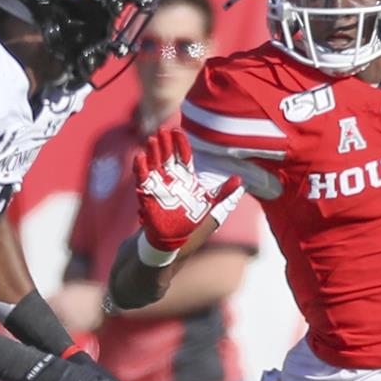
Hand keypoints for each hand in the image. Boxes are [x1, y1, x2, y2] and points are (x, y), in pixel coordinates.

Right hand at [134, 128, 242, 258]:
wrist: (168, 251)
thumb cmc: (190, 233)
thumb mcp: (211, 214)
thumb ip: (224, 198)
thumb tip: (240, 182)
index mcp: (185, 184)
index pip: (183, 159)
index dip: (180, 145)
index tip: (177, 131)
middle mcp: (170, 184)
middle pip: (166, 159)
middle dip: (163, 145)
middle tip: (160, 130)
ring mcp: (157, 191)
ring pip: (153, 166)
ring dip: (152, 153)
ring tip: (151, 139)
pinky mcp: (146, 199)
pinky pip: (143, 181)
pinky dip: (140, 169)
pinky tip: (140, 157)